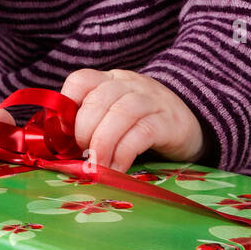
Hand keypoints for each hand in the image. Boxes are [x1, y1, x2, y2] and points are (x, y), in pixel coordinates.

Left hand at [59, 69, 205, 174]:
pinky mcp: (170, 122)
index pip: (82, 80)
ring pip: (121, 113)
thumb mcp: (114, 117)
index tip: (63, 135)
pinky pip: (143, 133)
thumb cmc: (143, 124)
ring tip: (96, 166)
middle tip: (81, 154)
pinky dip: (124, 153)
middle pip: (99, 99)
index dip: (66, 106)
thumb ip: (89, 123)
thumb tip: (58, 148)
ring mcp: (152, 101)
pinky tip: (116, 169)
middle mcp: (130, 85)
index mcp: (110, 80)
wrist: (192, 125)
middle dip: (83, 130)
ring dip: (102, 143)